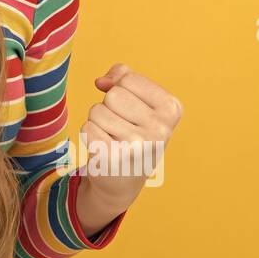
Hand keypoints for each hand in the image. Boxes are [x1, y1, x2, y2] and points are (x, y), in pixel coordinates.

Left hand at [79, 63, 183, 202]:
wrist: (124, 180)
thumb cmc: (132, 132)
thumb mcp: (140, 101)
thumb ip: (124, 76)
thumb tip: (101, 81)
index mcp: (171, 109)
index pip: (128, 79)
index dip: (121, 89)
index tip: (132, 110)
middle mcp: (160, 130)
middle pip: (112, 95)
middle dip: (109, 106)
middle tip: (121, 127)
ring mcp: (137, 146)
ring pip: (97, 110)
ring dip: (98, 122)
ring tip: (113, 138)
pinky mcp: (114, 159)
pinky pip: (86, 128)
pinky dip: (90, 135)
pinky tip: (104, 149)